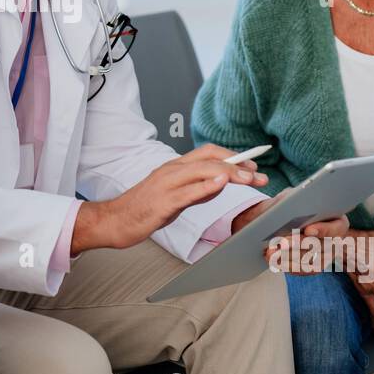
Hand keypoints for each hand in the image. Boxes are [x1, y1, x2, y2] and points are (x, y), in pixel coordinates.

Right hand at [71, 144, 265, 254]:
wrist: (115, 221)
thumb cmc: (144, 209)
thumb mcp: (176, 197)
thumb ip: (198, 189)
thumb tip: (222, 183)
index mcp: (175, 167)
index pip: (209, 153)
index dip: (234, 156)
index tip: (255, 165)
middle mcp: (171, 170)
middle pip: (210, 158)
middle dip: (238, 163)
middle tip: (259, 174)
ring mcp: (166, 184)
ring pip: (202, 170)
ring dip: (229, 172)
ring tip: (249, 179)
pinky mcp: (162, 202)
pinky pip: (187, 191)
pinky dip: (206, 186)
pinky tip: (221, 184)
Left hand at [260, 203, 351, 273]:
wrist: (292, 220)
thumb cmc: (298, 205)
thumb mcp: (298, 197)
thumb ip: (296, 200)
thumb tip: (288, 205)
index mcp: (338, 222)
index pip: (334, 228)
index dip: (322, 230)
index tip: (308, 230)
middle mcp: (335, 241)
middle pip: (320, 247)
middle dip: (299, 245)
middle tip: (282, 243)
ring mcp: (326, 256)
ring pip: (310, 262)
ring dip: (289, 258)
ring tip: (271, 253)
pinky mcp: (315, 266)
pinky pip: (303, 270)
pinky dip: (287, 266)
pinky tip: (275, 261)